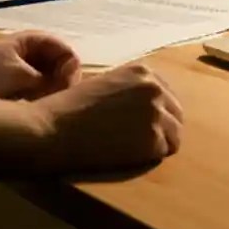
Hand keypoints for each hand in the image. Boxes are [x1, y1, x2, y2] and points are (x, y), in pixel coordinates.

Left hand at [0, 31, 82, 99]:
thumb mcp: (20, 76)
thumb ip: (53, 80)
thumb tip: (73, 88)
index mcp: (35, 41)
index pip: (70, 56)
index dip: (70, 70)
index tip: (60, 85)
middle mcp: (32, 55)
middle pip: (62, 72)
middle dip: (58, 86)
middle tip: (45, 99)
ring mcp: (24, 73)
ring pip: (51, 87)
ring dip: (46, 97)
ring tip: (32, 105)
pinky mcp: (15, 90)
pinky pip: (38, 97)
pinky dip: (36, 104)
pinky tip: (25, 110)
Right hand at [31, 61, 183, 172]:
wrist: (53, 129)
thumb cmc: (69, 108)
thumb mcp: (105, 84)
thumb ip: (130, 89)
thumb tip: (149, 105)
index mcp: (143, 72)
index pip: (167, 94)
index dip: (157, 111)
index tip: (143, 122)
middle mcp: (155, 89)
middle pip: (176, 113)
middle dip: (163, 127)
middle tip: (141, 140)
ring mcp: (156, 114)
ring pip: (175, 133)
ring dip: (159, 142)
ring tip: (134, 148)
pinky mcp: (153, 139)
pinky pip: (164, 150)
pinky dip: (151, 155)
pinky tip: (129, 155)